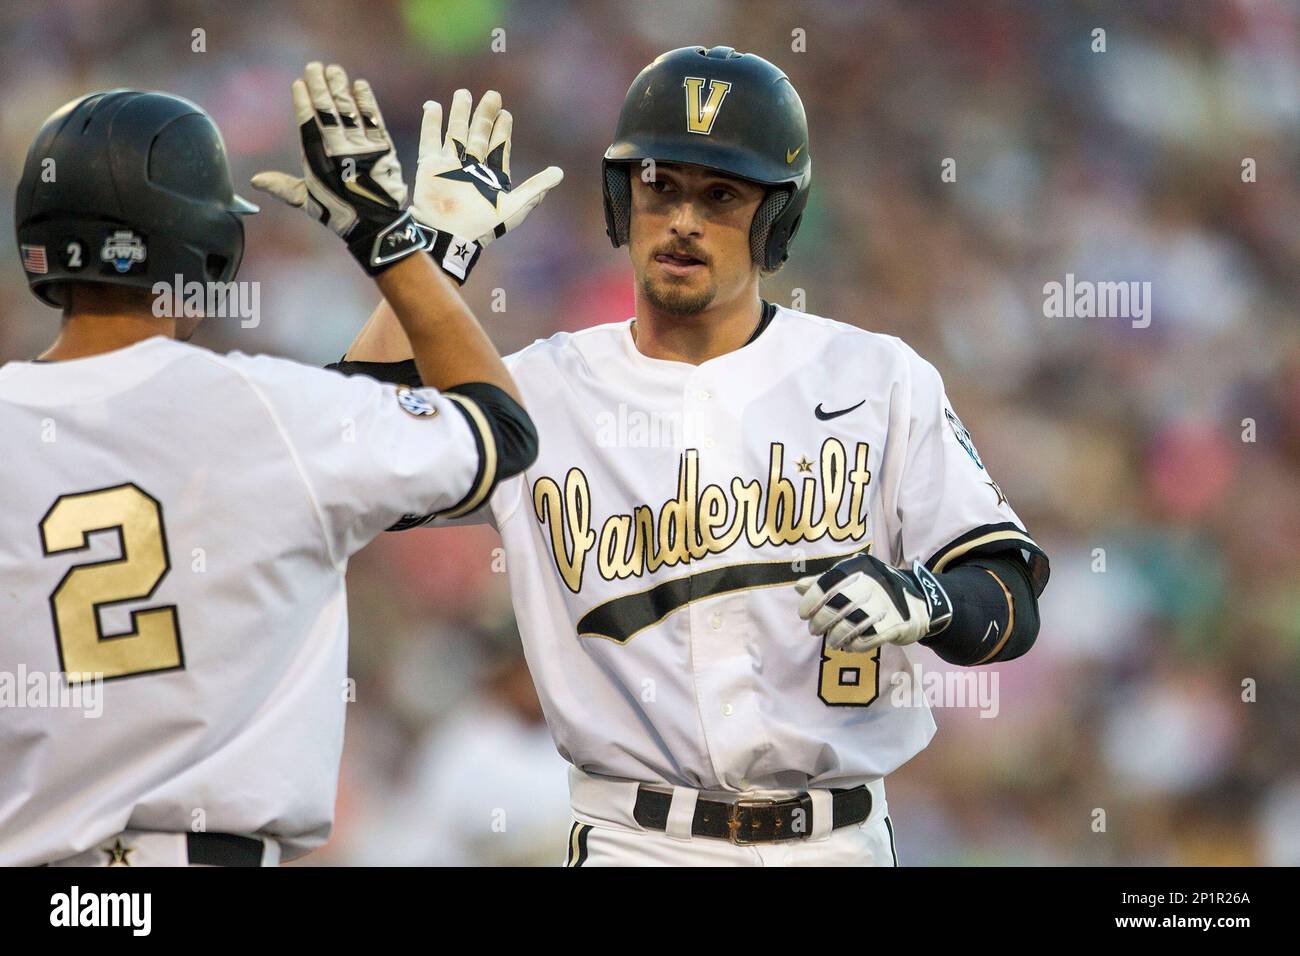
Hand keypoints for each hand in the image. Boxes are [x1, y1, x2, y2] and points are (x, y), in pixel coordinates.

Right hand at [252, 62, 423, 274]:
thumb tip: (255, 181)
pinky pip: (373, 120)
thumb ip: (283, 187)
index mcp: (318, 160)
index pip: (307, 124)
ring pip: (349, 111)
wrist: (376, 226)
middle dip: (320, 87)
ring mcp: (362, 147)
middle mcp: (338, 150)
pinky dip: (367, 102)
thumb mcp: (309, 201)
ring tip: (335, 70)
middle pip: (327, 111)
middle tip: (315, 67)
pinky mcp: (383, 148)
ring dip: (341, 88)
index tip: (299, 84)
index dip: (303, 103)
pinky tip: (360, 85)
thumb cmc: (340, 214)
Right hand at [412, 89, 562, 281]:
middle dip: (485, 116)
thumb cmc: (483, 226)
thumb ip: (535, 188)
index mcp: (491, 178)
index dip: (503, 131)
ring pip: (455, 134)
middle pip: (478, 136)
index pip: (499, 148)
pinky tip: (434, 106)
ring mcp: (450, 167)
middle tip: (492, 95)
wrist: (449, 236)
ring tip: (463, 93)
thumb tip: (560, 173)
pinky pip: (430, 141)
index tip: (506, 114)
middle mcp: (471, 169)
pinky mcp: (429, 168)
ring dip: (460, 114)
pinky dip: (431, 124)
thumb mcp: (515, 207)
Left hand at [796, 553, 952, 653]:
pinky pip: (868, 639)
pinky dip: (855, 645)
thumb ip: (825, 582)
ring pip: (850, 625)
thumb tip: (798, 587)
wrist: (921, 602)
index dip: (811, 601)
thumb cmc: (878, 590)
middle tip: (816, 630)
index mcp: (859, 569)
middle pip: (836, 606)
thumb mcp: (853, 579)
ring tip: (833, 640)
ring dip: (836, 636)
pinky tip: (850, 645)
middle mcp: (873, 583)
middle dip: (821, 622)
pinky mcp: (896, 625)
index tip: (805, 614)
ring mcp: (886, 604)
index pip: (827, 584)